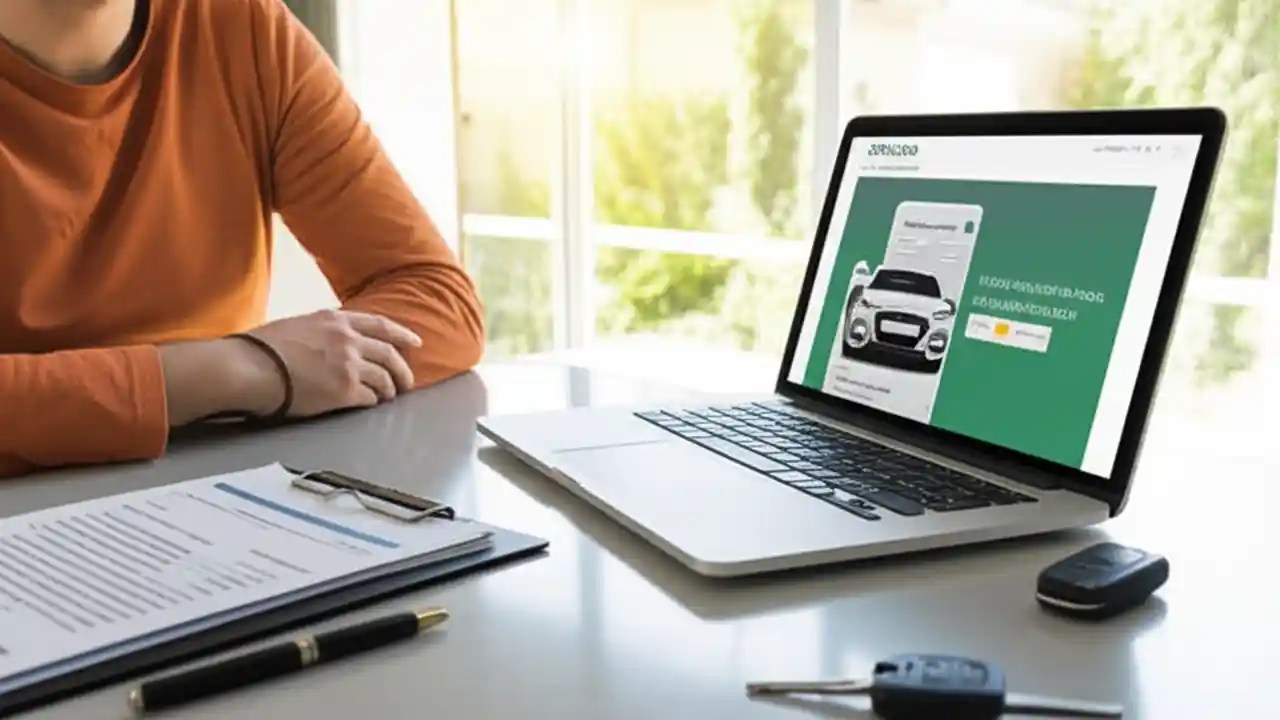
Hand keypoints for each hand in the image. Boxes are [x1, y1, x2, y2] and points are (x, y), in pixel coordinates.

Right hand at [245, 310, 422, 416]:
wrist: (250, 367)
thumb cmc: (263, 348)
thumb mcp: (299, 324)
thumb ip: (324, 330)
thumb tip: (332, 342)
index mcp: (337, 320)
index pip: (380, 324)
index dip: (402, 334)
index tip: (415, 343)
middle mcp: (349, 340)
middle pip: (390, 354)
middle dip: (403, 370)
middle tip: (408, 382)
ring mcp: (350, 365)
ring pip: (385, 379)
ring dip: (389, 390)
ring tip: (388, 397)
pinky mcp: (345, 390)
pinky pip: (370, 397)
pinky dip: (372, 401)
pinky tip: (368, 404)